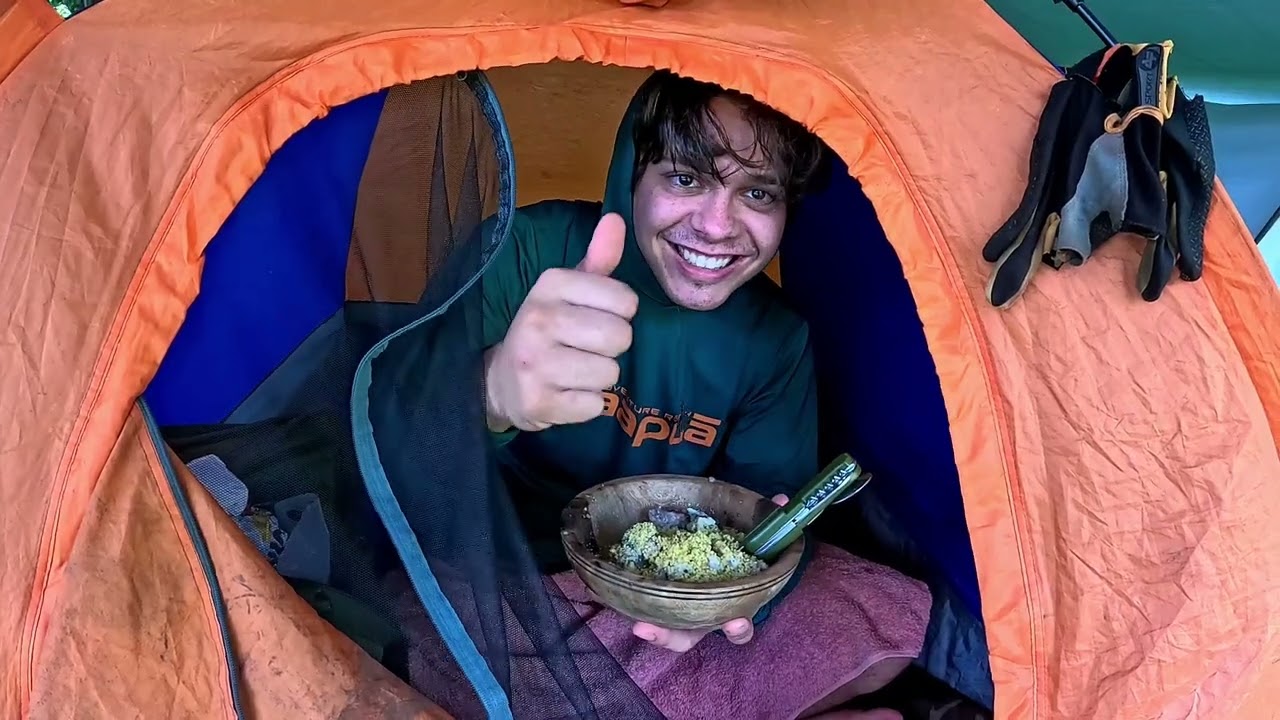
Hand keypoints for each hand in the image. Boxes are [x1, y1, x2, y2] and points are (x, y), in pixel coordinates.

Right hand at [485, 213, 638, 431]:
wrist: (501, 380)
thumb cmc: (548, 329)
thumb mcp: (569, 289)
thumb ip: (598, 258)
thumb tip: (616, 218)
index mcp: (550, 284)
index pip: (625, 300)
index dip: (620, 314)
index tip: (595, 317)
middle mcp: (538, 319)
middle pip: (620, 337)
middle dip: (612, 347)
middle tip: (586, 348)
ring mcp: (535, 363)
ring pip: (610, 373)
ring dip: (600, 378)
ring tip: (575, 371)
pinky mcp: (537, 402)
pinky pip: (594, 405)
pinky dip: (587, 405)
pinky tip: (566, 393)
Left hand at [631, 494, 788, 651]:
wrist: (707, 551)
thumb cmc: (731, 553)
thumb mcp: (749, 540)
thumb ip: (767, 523)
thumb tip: (783, 500)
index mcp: (728, 607)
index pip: (738, 628)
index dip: (737, 628)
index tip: (735, 621)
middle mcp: (699, 616)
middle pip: (686, 637)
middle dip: (669, 637)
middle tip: (649, 629)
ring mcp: (674, 609)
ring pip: (662, 628)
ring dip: (651, 630)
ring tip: (638, 626)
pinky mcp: (652, 596)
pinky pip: (640, 602)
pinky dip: (628, 599)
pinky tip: (613, 590)